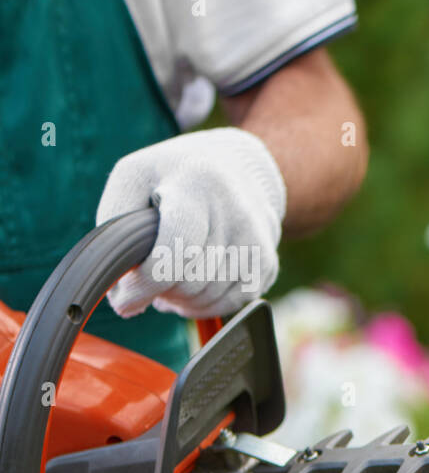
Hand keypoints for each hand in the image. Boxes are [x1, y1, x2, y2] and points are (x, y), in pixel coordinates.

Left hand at [96, 128, 286, 318]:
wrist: (235, 167)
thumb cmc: (173, 175)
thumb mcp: (133, 178)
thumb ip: (115, 227)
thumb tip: (121, 290)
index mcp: (196, 184)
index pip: (174, 252)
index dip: (145, 285)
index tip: (123, 298)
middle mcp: (235, 210)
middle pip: (192, 280)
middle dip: (161, 291)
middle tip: (146, 282)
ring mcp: (257, 238)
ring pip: (212, 296)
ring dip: (182, 301)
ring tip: (168, 281)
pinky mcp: (268, 261)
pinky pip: (234, 303)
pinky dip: (207, 305)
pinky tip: (193, 287)